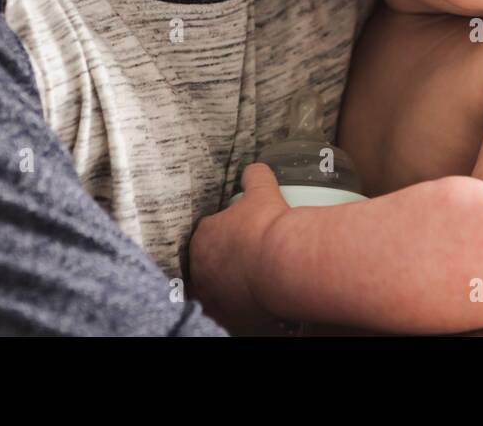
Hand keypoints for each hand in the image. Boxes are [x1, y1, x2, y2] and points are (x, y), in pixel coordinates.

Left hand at [188, 163, 291, 332]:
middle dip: (221, 259)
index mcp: (204, 234)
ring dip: (226, 282)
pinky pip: (224, 309)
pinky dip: (233, 304)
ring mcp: (210, 291)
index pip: (207, 232)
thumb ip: (255, 177)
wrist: (283, 261)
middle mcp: (199, 265)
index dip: (223, 233)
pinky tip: (248, 298)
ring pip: (214, 286)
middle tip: (245, 257)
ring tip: (248, 279)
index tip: (239, 235)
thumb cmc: (269, 225)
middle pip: (207, 261)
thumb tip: (254, 170)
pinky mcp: (224, 312)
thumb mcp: (263, 191)